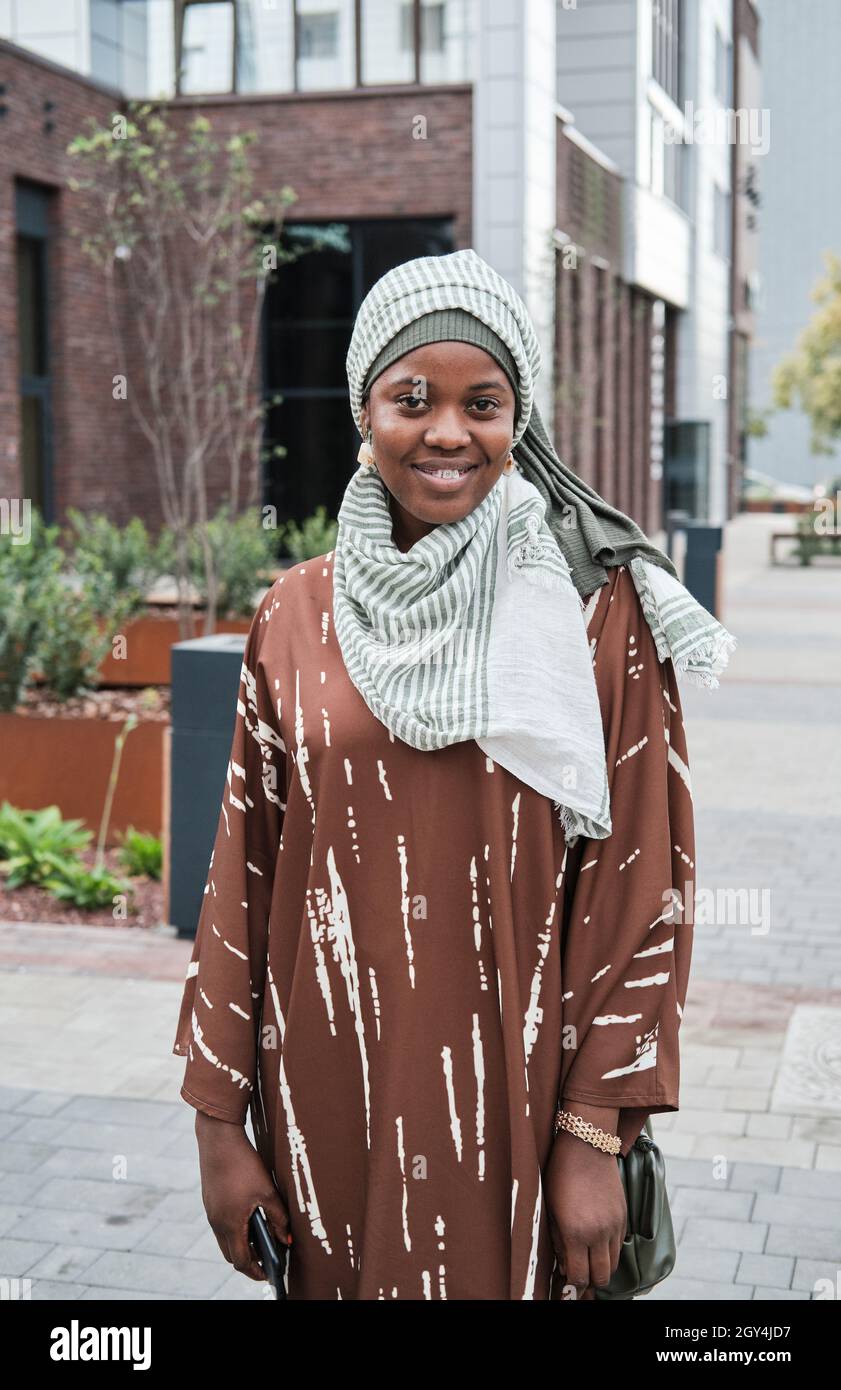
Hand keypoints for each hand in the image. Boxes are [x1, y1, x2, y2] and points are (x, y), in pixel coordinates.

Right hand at [194, 1111, 290, 1281]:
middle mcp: (216, 1223)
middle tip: (268, 1258)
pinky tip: (249, 1219)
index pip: (242, 1262)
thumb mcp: (267, 1192)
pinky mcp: (210, 1202)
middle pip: (231, 1254)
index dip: (256, 1272)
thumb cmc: (244, 1165)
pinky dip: (234, 1231)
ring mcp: (211, 1212)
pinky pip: (221, 1226)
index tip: (268, 1275)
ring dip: (241, 1244)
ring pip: (225, 1241)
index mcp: (230, 1225)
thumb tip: (288, 1240)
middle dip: (250, 1260)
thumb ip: (279, 1219)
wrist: (218, 1139)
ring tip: (262, 1239)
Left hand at [545, 1106, 626, 1299]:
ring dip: (601, 1267)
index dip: (573, 1286)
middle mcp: (599, 1232)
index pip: (579, 1276)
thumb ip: (558, 1241)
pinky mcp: (624, 1216)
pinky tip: (597, 1244)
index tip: (567, 1285)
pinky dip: (609, 1251)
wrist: (587, 1145)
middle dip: (590, 1282)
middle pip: (601, 1277)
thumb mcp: (551, 1208)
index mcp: (575, 1232)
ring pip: (613, 1264)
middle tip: (579, 1278)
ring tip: (588, 1262)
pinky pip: (620, 1246)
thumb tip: (564, 1266)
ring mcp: (614, 1225)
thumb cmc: (561, 1173)